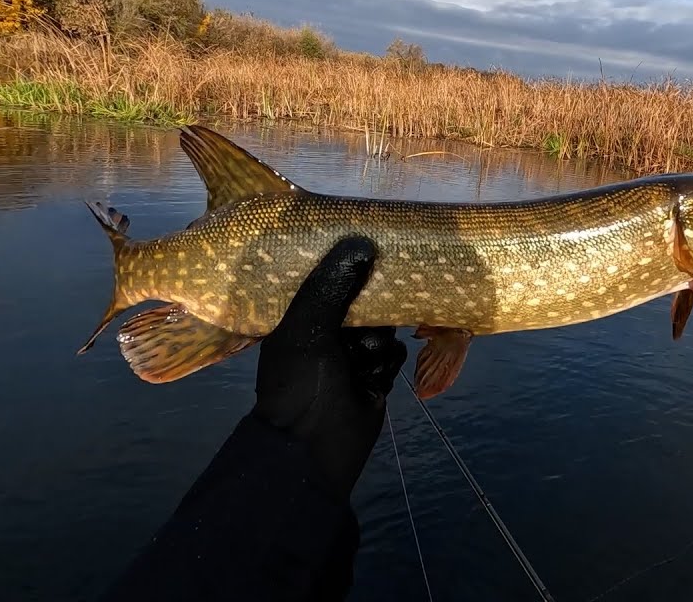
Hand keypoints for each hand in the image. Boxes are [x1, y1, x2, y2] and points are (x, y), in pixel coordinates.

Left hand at [253, 236, 407, 499]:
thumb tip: (361, 243)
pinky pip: (394, 355)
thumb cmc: (299, 384)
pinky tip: (370, 380)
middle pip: (364, 301)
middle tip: (373, 313)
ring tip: (360, 363)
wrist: (313, 449)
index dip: (349, 263)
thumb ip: (332, 284)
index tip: (372, 245)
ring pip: (384, 328)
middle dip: (371, 310)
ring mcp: (351, 355)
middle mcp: (326, 331)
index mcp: (300, 315)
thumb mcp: (307, 327)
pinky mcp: (375, 375)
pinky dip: (386, 365)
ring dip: (377, 344)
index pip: (328, 277)